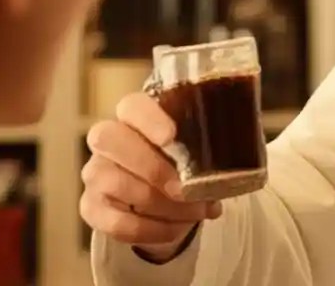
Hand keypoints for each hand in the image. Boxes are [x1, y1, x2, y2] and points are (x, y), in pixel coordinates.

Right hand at [80, 92, 221, 261]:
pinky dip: (151, 230)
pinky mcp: (92, 207)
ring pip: (115, 183)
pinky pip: (115, 222)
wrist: (166, 197)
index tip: (172, 136)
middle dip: (151, 167)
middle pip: (110, 140)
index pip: (131, 106)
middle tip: (184, 189)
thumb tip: (242, 150)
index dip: (148, 119)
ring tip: (194, 212)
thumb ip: (213, 143)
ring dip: (160, 205)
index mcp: (136, 116)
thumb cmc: (185, 161)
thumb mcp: (200, 147)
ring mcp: (96, 172)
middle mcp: (108, 140)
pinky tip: (176, 229)